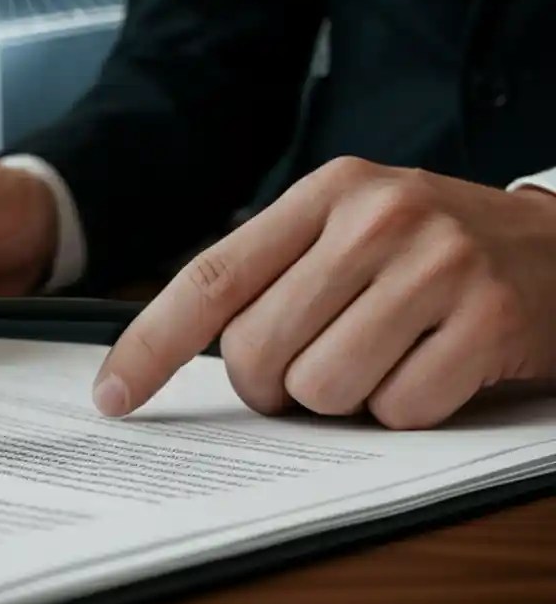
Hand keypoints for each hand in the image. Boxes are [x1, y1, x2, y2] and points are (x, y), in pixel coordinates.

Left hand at [92, 157, 555, 428]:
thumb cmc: (434, 251)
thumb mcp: (353, 231)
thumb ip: (275, 275)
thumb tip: (178, 353)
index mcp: (326, 193)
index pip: (212, 277)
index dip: (152, 344)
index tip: (114, 395)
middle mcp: (376, 218)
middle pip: (258, 349)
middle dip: (274, 385)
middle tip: (317, 367)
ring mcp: (437, 265)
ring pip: (322, 388)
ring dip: (346, 397)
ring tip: (389, 353)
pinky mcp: (490, 319)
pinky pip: (398, 410)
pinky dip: (408, 407)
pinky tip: (439, 364)